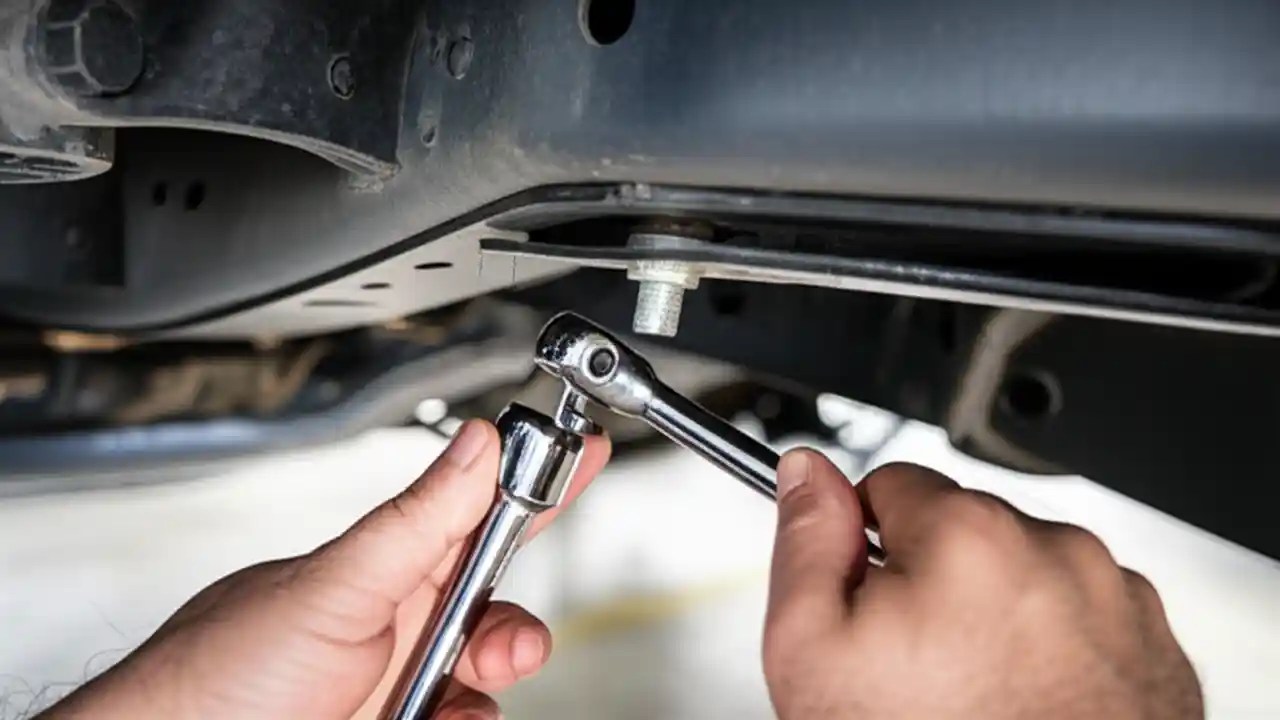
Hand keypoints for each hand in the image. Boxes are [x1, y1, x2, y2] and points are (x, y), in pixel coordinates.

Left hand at [45, 420, 610, 719]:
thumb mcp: (331, 586)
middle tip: (508, 644)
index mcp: (383, 566)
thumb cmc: (213, 675)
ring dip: (487, 689)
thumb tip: (478, 444)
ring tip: (457, 702)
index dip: (539, 479)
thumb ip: (416, 520)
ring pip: (484, 680)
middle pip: (495, 610)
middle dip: (516, 630)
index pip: (478, 507)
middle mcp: (393, 620)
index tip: (588, 450)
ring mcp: (393, 682)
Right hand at [762, 452, 1201, 719]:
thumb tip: (807, 473)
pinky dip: (1057, 649)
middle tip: (918, 667)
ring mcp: (1116, 601)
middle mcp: (1056, 553)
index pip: (890, 483)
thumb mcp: (814, 653)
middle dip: (935, 580)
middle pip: (963, 527)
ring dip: (999, 613)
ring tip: (978, 696)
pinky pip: (1085, 618)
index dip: (866, 549)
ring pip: (1026, 572)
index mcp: (967, 535)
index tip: (871, 603)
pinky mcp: (1156, 648)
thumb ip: (806, 544)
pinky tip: (1028, 704)